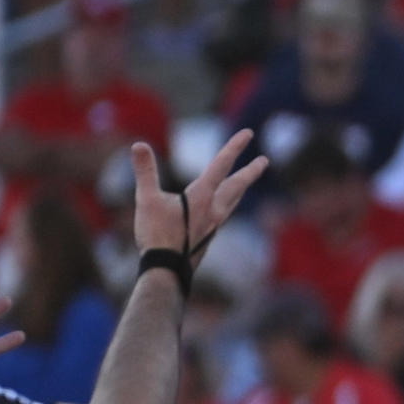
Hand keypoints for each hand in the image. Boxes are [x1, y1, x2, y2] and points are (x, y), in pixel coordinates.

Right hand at [129, 127, 264, 268]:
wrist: (166, 271)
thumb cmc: (156, 236)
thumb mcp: (146, 200)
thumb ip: (145, 171)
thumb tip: (138, 145)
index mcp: (202, 196)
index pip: (221, 165)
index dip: (235, 147)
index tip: (249, 133)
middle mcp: (214, 209)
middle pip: (237, 185)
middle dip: (251, 171)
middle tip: (265, 160)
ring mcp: (213, 225)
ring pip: (233, 201)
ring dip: (241, 188)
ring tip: (247, 181)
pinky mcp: (209, 237)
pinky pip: (224, 215)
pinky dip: (228, 204)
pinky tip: (222, 209)